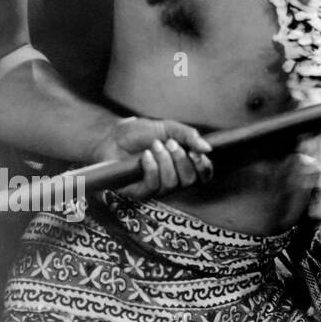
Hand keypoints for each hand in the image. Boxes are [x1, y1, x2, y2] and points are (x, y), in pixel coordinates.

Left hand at [90, 116, 214, 199]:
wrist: (112, 136)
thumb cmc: (140, 133)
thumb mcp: (168, 128)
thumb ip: (189, 136)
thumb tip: (208, 148)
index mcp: (183, 165)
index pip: (203, 175)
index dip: (203, 167)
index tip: (195, 153)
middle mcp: (173, 179)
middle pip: (189, 181)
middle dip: (181, 161)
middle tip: (171, 144)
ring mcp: (156, 188)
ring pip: (172, 183)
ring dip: (165, 162)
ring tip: (155, 146)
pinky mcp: (139, 193)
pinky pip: (153, 186)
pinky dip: (152, 168)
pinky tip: (146, 156)